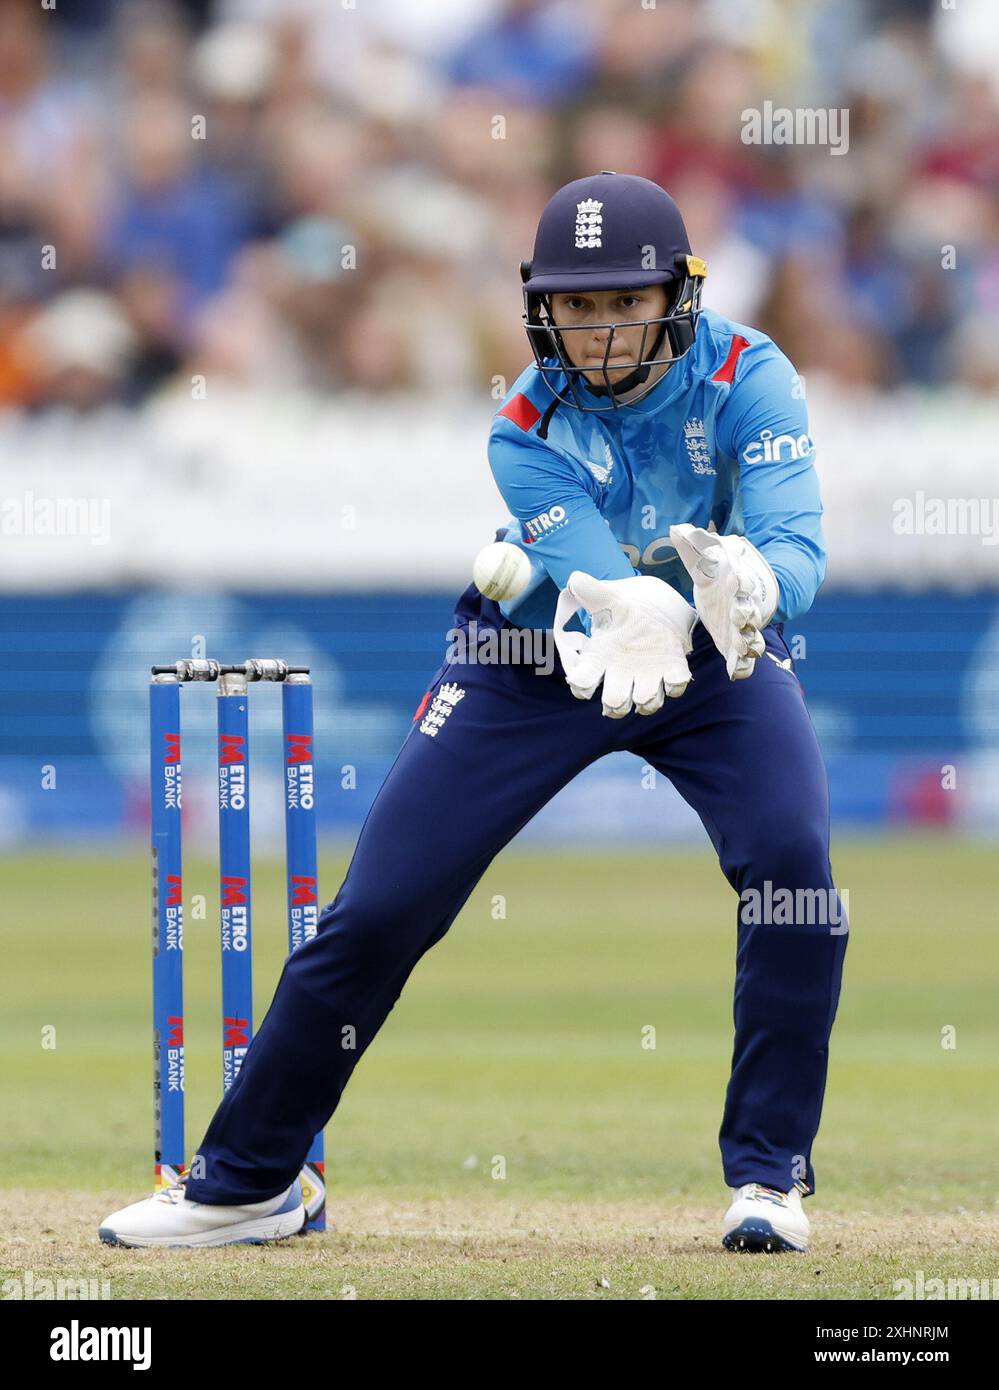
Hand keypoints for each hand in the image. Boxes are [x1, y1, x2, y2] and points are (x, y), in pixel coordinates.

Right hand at [553, 571, 695, 716]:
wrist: (653, 613)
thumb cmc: (623, 614)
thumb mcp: (607, 600)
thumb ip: (590, 592)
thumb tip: (575, 579)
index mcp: (600, 662)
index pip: (583, 683)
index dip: (581, 686)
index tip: (582, 679)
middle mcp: (622, 676)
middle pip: (615, 703)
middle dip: (617, 701)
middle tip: (619, 693)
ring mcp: (648, 678)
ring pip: (646, 704)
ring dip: (647, 699)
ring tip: (648, 683)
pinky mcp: (671, 673)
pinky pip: (675, 687)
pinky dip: (675, 685)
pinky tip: (673, 674)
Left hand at [669, 525, 778, 679]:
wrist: (740, 590)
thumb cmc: (720, 571)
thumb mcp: (706, 557)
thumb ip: (693, 546)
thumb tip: (676, 528)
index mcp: (737, 581)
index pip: (742, 579)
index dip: (740, 579)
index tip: (735, 578)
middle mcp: (743, 605)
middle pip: (749, 610)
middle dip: (746, 613)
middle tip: (740, 616)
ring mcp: (742, 628)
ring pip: (751, 636)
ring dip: (749, 642)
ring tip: (744, 648)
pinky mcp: (736, 644)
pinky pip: (743, 658)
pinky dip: (742, 666)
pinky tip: (736, 673)